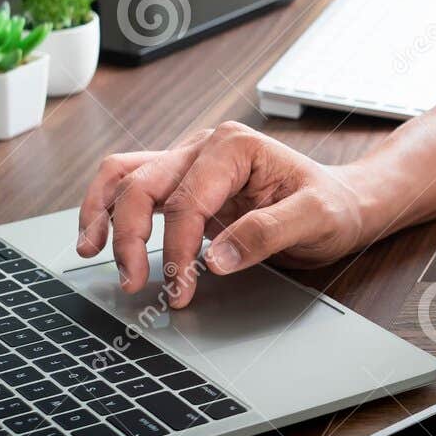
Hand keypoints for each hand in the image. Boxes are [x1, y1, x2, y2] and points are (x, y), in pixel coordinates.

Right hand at [77, 121, 366, 306]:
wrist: (344, 204)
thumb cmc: (334, 206)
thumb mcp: (316, 220)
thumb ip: (267, 234)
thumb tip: (217, 258)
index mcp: (235, 146)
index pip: (187, 201)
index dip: (177, 249)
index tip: (181, 288)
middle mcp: (205, 147)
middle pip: (142, 184)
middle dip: (130, 236)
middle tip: (134, 283)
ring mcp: (189, 164)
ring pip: (125, 177)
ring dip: (102, 215)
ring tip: (90, 252)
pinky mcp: (183, 185)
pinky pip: (132, 189)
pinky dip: (108, 211)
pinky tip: (98, 238)